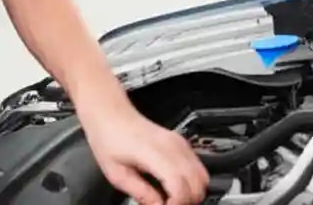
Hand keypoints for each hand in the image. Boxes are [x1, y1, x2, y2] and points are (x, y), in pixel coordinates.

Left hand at [84, 106, 208, 204]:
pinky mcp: (182, 144)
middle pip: (197, 184)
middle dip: (185, 200)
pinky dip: (192, 181)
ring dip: (192, 192)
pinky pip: (198, 167)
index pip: (180, 186)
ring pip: (203, 176)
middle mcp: (172, 147)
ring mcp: (179, 144)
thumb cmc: (109, 139)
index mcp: (154, 153)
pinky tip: (175, 186)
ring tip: (172, 198)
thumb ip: (140, 193)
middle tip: (167, 204)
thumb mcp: (116, 173)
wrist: (111, 116)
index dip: (176, 203)